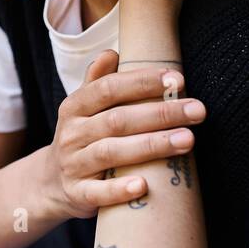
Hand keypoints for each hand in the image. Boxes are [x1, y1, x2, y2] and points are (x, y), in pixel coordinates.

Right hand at [44, 50, 205, 219]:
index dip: (142, 82)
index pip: (108, 88)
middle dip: (160, 113)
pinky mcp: (77, 194)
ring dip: (151, 145)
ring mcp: (73, 164)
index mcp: (75, 106)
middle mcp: (72, 133)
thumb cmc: (81, 139)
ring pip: (111, 152)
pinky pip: (97, 193)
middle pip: (117, 119)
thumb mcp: (83, 109)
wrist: (51, 184)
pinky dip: (119, 189)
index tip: (178, 79)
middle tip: (197, 110)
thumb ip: (98, 82)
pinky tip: (144, 185)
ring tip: (187, 140)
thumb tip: (111, 53)